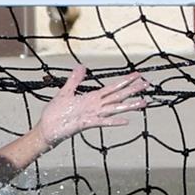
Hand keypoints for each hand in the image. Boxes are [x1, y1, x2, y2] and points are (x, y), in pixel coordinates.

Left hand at [33, 65, 148, 149]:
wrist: (46, 128)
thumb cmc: (55, 113)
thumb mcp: (66, 92)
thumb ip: (75, 80)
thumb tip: (81, 66)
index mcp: (92, 98)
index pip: (112, 88)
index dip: (125, 82)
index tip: (137, 75)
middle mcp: (96, 106)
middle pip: (118, 96)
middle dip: (132, 90)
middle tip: (147, 84)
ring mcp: (93, 115)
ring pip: (114, 109)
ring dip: (129, 106)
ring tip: (143, 103)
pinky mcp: (87, 123)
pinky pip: (103, 122)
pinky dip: (114, 121)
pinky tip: (126, 121)